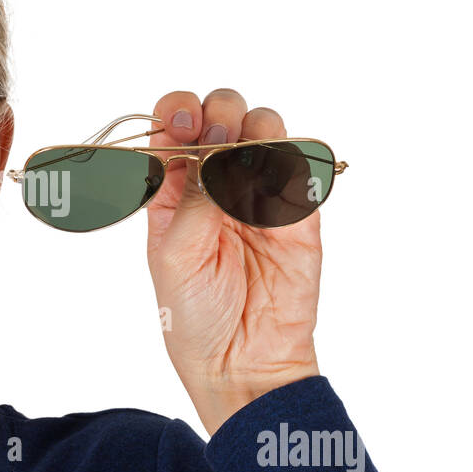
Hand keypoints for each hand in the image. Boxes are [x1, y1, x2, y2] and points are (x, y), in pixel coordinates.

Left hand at [145, 89, 322, 435]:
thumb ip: (192, 201)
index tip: (182, 122)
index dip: (176, 111)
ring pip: (265, 127)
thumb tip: (213, 152)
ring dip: (257, 128)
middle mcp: (214, 180)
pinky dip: (289, 163)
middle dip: (220, 112)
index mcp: (171, 187)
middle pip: (221, 114)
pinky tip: (273, 195)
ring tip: (246, 165)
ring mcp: (259, 190)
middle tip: (219, 138)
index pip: (172, 125)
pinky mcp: (298, 209)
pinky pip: (301, 164)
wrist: (243, 360)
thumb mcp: (175, 256)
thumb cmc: (194, 315)